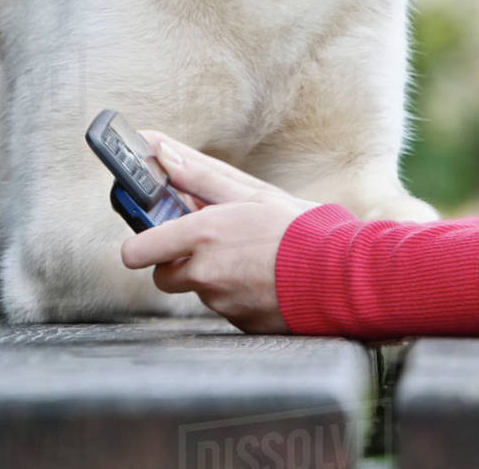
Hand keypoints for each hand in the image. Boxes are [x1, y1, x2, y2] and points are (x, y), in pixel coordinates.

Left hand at [120, 131, 318, 333]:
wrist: (341, 273)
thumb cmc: (299, 226)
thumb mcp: (252, 192)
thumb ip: (200, 176)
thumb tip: (161, 153)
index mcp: (203, 234)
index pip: (136, 251)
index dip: (144, 241)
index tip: (155, 232)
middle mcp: (204, 273)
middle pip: (163, 274)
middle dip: (181, 259)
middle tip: (214, 243)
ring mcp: (220, 303)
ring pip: (199, 288)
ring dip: (216, 274)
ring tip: (254, 257)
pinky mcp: (237, 324)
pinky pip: (225, 306)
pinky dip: (239, 293)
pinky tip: (265, 277)